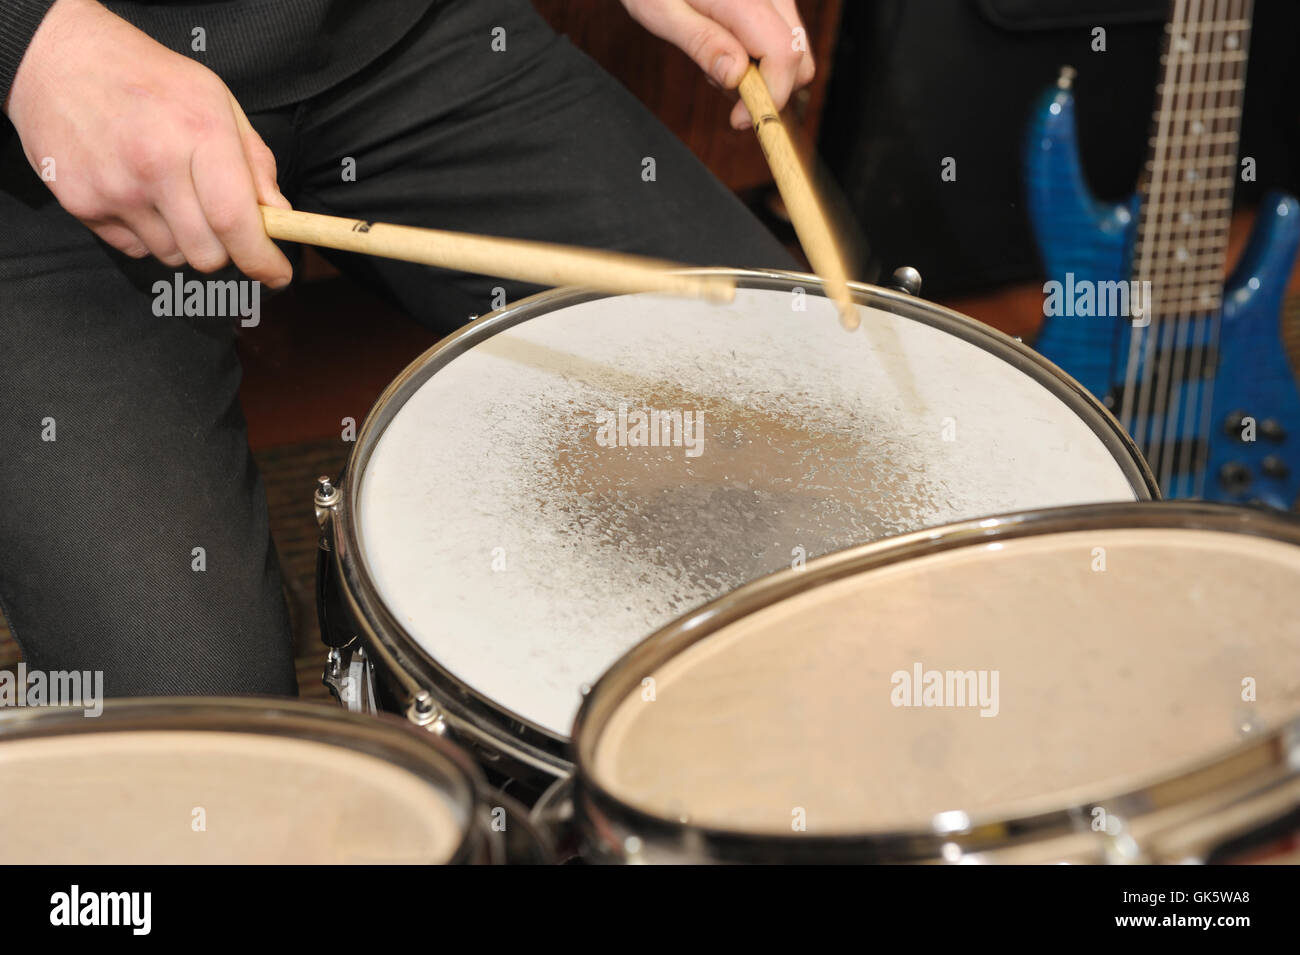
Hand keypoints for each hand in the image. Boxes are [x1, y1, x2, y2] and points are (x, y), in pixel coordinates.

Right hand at [3, 0, 291, 285]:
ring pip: (173, 257)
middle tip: (221, 224)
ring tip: (171, 193)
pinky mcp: (80, 204)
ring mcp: (113, 189)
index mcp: (197, 134)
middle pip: (207, 255)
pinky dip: (146, 233)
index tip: (278, 274)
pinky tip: (137, 192)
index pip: (236, 222)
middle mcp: (153, 166)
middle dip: (225, 250)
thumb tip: (279, 215)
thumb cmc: (147, 77)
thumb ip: (255, 160)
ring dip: (184, 240)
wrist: (56, 58)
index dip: (262, 260)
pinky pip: (135, 248)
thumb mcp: (216, 100)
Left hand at [619, 0, 813, 128]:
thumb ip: (702, 43)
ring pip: (794, 48)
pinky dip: (763, 53)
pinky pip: (782, 34)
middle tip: (722, 84)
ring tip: (718, 59)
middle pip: (799, 56)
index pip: (783, 54)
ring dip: (764, 71)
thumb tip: (736, 77)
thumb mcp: (661, 12)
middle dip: (769, 88)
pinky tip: (729, 45)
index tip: (740, 120)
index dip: (769, 97)